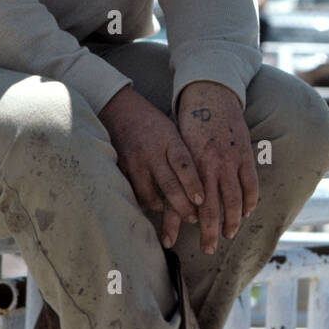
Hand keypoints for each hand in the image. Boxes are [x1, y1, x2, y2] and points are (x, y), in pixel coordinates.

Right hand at [98, 86, 203, 248]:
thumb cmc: (154, 124)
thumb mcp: (173, 131)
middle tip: (192, 218)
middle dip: (182, 206)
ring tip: (173, 212)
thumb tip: (208, 180)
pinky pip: (134, 194)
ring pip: (149, 195)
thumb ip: (184, 152)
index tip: (201, 201)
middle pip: (169, 185)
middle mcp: (151, 151)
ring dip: (163, 208)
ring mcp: (134, 162)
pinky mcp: (120, 170)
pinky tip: (154, 204)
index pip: (183, 164)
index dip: (192, 184)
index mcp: (169, 139)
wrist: (120, 110)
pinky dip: (145, 202)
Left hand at [177, 81, 259, 254]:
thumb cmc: (187, 121)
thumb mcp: (176, 147)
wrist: (210, 93)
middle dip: (211, 232)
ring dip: (232, 221)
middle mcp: (211, 165)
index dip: (186, 225)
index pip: (189, 203)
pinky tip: (246, 211)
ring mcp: (231, 160)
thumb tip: (161, 200)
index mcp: (190, 164)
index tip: (180, 240)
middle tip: (209, 249)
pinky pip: (251, 185)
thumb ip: (175, 173)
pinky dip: (250, 201)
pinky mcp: (246, 155)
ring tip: (229, 233)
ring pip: (234, 201)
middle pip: (212, 209)